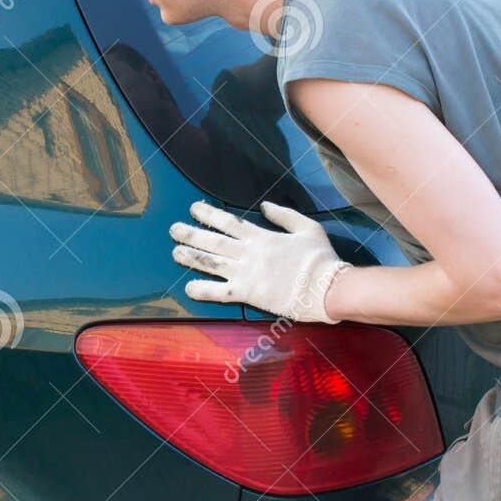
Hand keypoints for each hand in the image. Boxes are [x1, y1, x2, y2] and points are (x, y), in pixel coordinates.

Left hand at [170, 199, 350, 322]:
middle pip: (214, 241)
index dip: (210, 214)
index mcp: (262, 236)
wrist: (326, 287)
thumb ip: (284, 216)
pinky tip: (188, 288)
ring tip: (175, 252)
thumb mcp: (308, 228)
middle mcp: (249, 253)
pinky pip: (221, 292)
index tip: (194, 208)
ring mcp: (247, 273)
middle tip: (173, 230)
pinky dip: (204, 290)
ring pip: (212, 264)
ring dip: (192, 258)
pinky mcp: (249, 294)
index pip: (230, 222)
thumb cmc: (321, 258)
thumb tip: (265, 206)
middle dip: (192, 234)